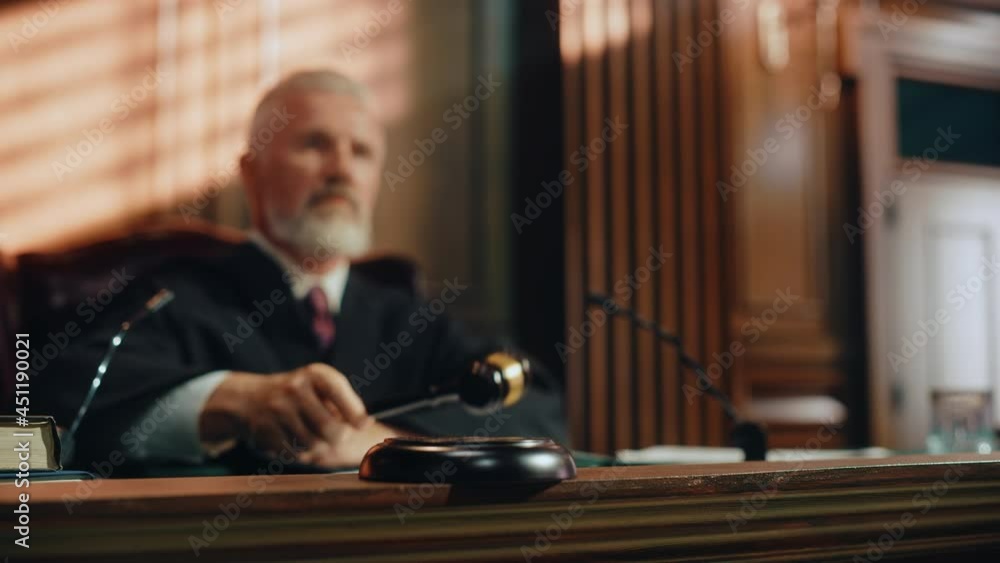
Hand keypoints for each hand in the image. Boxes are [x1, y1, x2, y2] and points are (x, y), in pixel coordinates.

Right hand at [200, 363, 372, 460]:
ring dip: (319, 447)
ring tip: (313, 437)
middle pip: (331, 428)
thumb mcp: (319, 386)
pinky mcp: (266, 429)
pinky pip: (295, 454)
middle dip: (339, 437)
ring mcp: (278, 409)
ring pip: (315, 445)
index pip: (340, 392)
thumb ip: (344, 402)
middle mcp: (295, 388)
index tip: (363, 425)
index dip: (356, 414)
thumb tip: (365, 424)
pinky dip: (300, 454)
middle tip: (337, 437)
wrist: (249, 397)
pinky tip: (295, 441)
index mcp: (315, 374)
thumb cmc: (297, 394)